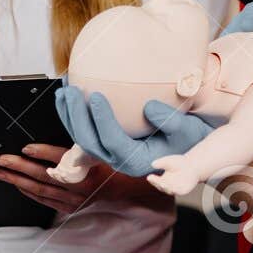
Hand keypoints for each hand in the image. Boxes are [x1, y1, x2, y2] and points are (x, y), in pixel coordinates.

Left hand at [0, 143, 107, 216]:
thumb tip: (47, 138)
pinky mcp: (70, 207)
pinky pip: (45, 199)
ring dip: (18, 180)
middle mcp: (81, 185)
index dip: (42, 152)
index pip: (62, 159)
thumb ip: (74, 144)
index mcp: (89, 167)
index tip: (25, 148)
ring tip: (1, 173)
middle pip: (45, 175)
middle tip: (1, 160)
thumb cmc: (105, 161)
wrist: (118, 184)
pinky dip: (30, 191)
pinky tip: (18, 184)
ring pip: (41, 189)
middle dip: (20, 167)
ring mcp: (75, 199)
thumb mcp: (94, 148)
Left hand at [55, 82, 213, 177]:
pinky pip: (85, 133)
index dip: (101, 119)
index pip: (113, 141)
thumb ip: (171, 122)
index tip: (96, 95)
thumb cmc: (189, 137)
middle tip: (72, 91)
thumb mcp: (188, 129)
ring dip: (69, 116)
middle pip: (89, 142)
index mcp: (137, 161)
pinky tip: (69, 99)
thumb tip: (149, 108)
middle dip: (77, 116)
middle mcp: (119, 161)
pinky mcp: (107, 144)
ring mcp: (111, 154)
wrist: (189, 145)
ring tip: (64, 92)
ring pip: (82, 139)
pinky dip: (74, 116)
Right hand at [147, 154, 201, 196]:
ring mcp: (175, 189)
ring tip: (164, 184)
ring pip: (169, 190)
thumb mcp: (169, 161)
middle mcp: (167, 186)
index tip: (150, 177)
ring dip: (167, 188)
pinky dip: (176, 190)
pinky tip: (175, 187)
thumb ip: (161, 163)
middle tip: (158, 181)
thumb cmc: (178, 163)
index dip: (153, 180)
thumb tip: (153, 164)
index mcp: (161, 180)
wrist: (192, 166)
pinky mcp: (183, 191)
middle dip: (159, 184)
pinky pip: (179, 192)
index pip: (155, 181)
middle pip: (161, 187)